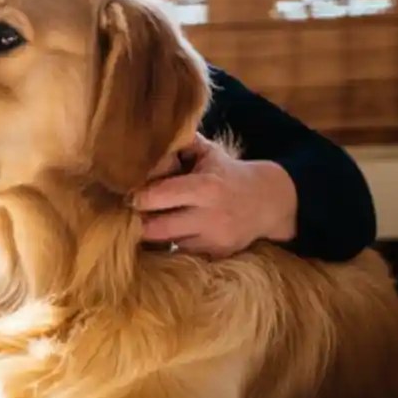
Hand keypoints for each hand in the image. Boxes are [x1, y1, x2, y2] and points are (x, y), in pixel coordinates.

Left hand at [130, 133, 297, 258]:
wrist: (268, 202)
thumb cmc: (227, 174)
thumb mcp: (208, 153)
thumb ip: (181, 144)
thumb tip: (148, 140)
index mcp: (205, 187)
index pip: (159, 196)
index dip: (138, 197)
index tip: (129, 195)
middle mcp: (209, 217)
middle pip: (156, 230)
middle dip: (140, 223)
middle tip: (132, 214)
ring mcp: (213, 241)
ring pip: (166, 244)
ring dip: (156, 236)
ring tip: (154, 221)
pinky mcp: (215, 256)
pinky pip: (182, 254)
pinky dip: (173, 244)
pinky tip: (175, 232)